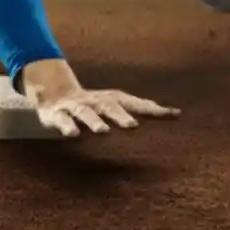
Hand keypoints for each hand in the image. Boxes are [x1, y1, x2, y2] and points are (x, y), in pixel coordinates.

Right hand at [22, 58, 178, 136]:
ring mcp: (75, 107)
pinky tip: (73, 135)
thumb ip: (143, 108)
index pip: (134, 103)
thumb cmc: (93, 104)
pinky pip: (62, 121)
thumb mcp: (116, 104)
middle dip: (120, 115)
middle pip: (109, 106)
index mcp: (110, 99)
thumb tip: (177, 113)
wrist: (52, 94)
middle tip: (133, 126)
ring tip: (103, 131)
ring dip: (93, 121)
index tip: (173, 114)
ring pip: (85, 113)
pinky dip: (67, 126)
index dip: (152, 109)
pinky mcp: (56, 115)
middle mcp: (95, 101)